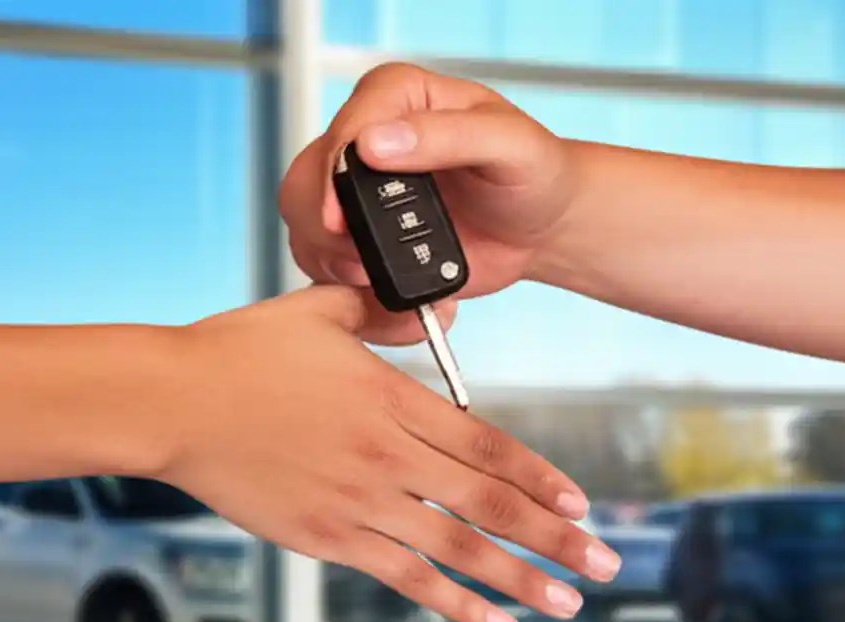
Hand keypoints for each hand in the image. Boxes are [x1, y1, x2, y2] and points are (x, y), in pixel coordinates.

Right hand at [158, 286, 618, 621]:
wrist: (173, 401)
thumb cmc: (238, 352)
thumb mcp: (318, 312)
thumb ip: (381, 314)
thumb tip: (431, 312)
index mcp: (391, 399)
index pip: (488, 445)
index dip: (542, 478)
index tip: (582, 503)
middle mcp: (387, 455)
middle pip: (490, 503)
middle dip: (555, 539)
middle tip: (606, 565)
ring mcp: (358, 502)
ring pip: (458, 548)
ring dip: (520, 579)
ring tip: (567, 603)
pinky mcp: (327, 538)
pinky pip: (404, 576)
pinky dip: (453, 602)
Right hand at [280, 63, 574, 344]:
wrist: (539, 227)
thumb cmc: (533, 173)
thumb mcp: (510, 144)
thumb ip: (449, 136)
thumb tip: (375, 143)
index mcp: (394, 97)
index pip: (342, 131)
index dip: (331, 179)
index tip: (339, 221)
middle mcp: (364, 140)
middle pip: (304, 184)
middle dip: (327, 232)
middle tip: (366, 263)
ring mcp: (355, 193)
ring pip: (305, 232)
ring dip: (339, 270)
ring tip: (388, 285)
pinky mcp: (358, 239)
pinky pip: (328, 271)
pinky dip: (355, 298)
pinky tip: (397, 301)